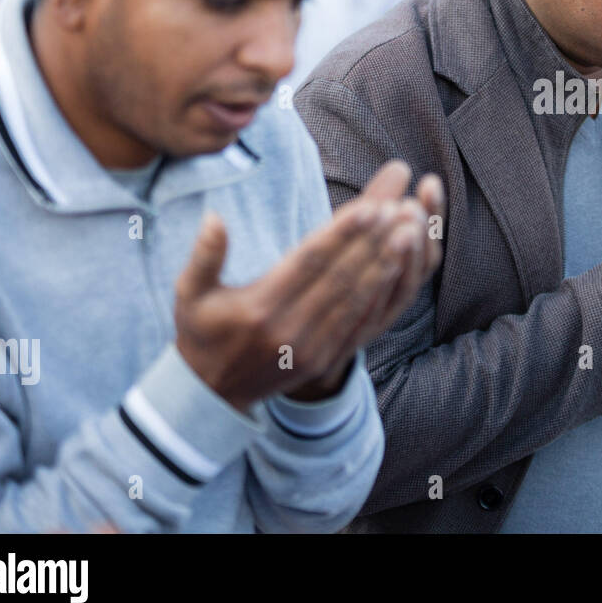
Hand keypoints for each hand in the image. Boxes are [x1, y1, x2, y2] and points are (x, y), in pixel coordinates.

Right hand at [173, 160, 444, 409]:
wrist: (211, 397)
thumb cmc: (201, 334)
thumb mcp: (189, 295)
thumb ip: (203, 256)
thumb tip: (214, 217)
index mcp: (259, 308)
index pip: (310, 262)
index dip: (342, 233)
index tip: (371, 205)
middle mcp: (290, 329)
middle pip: (342, 276)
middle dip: (376, 240)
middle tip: (404, 207)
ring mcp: (313, 348)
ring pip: (358, 298)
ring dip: (388, 263)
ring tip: (412, 229)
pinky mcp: (328, 359)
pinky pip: (361, 322)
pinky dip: (383, 293)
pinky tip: (401, 265)